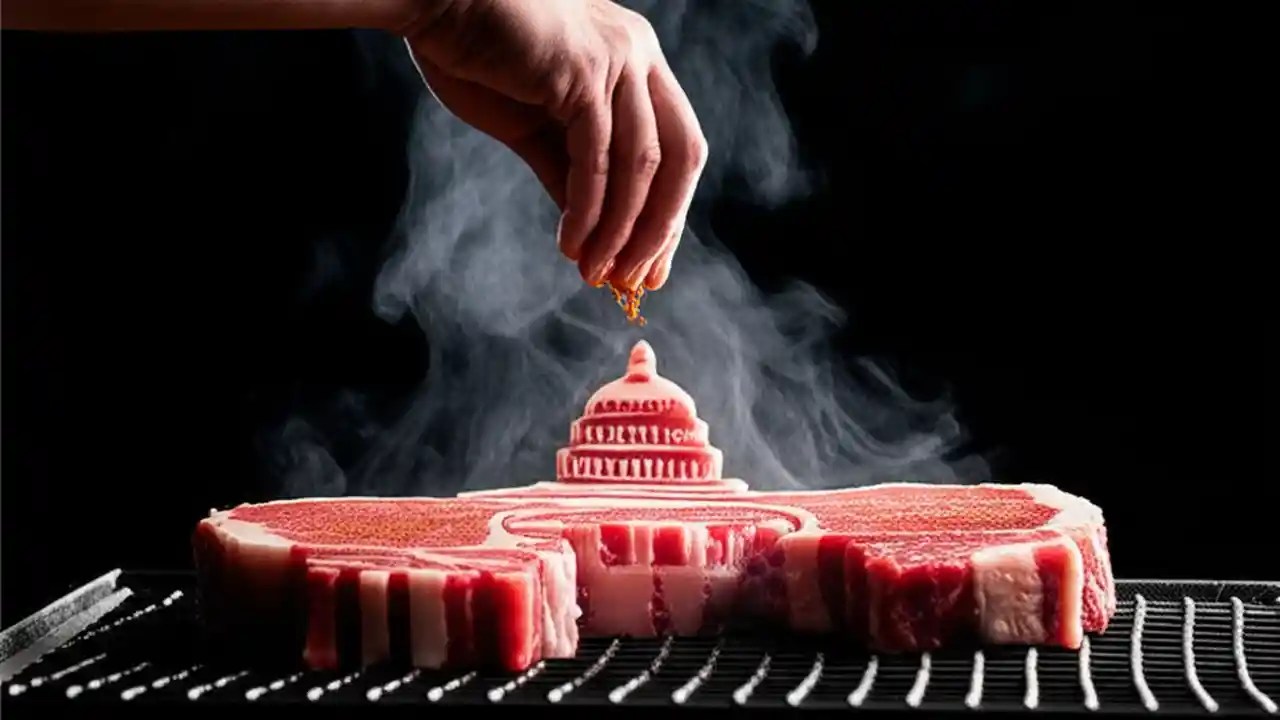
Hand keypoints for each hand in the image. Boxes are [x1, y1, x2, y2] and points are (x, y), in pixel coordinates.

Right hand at [401, 0, 707, 290]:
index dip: (669, 213)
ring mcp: (614, 60)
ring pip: (641, 166)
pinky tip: (574, 247)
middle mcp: (638, 55)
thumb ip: (568, 172)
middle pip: (681, 157)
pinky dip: (588, 211)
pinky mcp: (580, 74)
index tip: (650, 266)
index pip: (677, 147)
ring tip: (597, 274)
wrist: (432, 1)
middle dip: (660, 227)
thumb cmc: (478, 53)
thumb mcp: (534, 124)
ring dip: (621, 230)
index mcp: (637, 61)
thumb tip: (592, 233)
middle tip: (635, 280)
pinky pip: (595, 160)